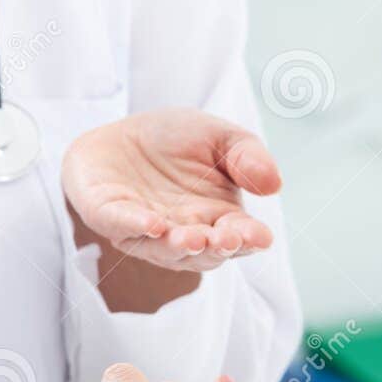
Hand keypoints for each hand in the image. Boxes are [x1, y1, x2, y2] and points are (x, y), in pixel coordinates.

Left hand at [62, 109, 281, 272]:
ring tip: (192, 238)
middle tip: (227, 239)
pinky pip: (120, 225)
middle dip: (215, 247)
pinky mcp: (107, 215)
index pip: (238, 237)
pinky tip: (152, 224)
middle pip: (203, 252)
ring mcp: (143, 230)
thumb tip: (274, 185)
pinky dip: (135, 226)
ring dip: (178, 246)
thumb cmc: (177, 140)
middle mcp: (183, 232)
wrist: (123, 129)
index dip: (249, 239)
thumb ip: (247, 157)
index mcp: (217, 217)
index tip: (259, 236)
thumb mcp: (221, 137)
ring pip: (162, 249)